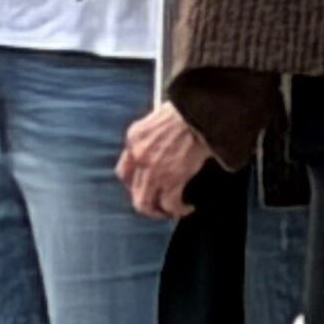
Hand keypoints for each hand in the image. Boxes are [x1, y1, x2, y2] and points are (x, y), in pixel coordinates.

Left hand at [117, 102, 207, 218]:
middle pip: (133, 190)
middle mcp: (138, 157)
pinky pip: (170, 203)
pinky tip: (186, 208)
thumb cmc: (186, 111)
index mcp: (134, 139)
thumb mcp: (158, 118)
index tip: (143, 187)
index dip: (133, 183)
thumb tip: (161, 149)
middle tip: (156, 206)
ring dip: (157, 211)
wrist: (199, 114)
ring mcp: (152, 171)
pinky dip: (178, 209)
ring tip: (169, 212)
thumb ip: (152, 137)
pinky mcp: (171, 180)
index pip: (124, 170)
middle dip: (145, 202)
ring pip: (145, 203)